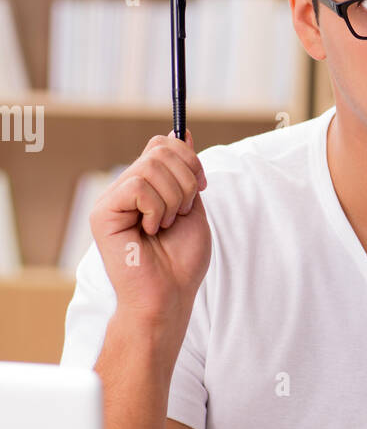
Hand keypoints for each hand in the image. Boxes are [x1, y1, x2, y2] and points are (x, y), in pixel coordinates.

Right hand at [89, 129, 211, 332]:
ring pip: (152, 167)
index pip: (163, 144)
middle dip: (186, 182)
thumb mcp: (193, 207)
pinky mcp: (102, 213)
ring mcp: (112, 199)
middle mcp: (126, 188)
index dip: (189, 158)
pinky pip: (138, 186)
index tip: (202, 187)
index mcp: (146, 186)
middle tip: (180, 215)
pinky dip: (156, 209)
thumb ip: (186, 171)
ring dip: (174, 200)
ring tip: (164, 227)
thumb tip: (182, 132)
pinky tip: (149, 231)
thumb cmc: (182, 261)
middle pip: (161, 150)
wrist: (169, 297)